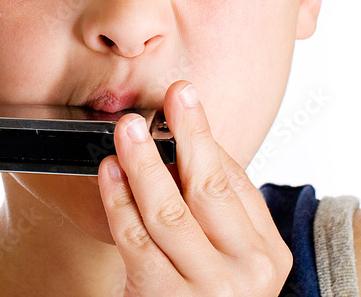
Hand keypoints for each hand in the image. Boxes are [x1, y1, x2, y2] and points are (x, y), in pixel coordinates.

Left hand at [98, 80, 293, 295]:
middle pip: (208, 189)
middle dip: (185, 136)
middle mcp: (246, 273)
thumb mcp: (224, 251)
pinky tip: (108, 172)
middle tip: (165, 100)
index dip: (204, 134)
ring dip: (142, 164)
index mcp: (267, 253)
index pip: (234, 181)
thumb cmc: (200, 287)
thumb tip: (186, 135)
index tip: (183, 97)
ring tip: (125, 130)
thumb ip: (213, 204)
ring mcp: (207, 290)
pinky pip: (134, 240)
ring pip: (167, 211)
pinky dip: (117, 200)